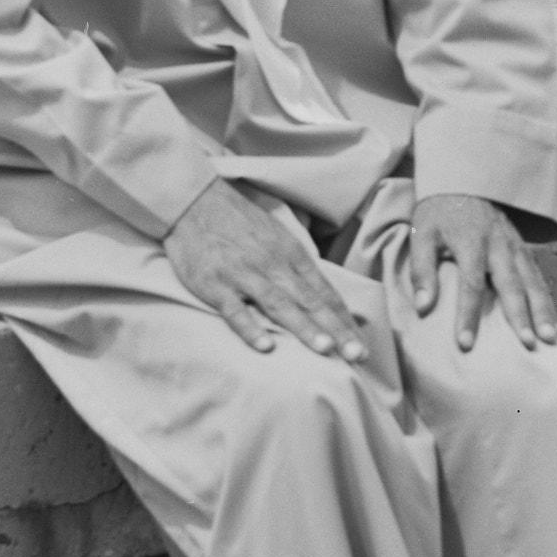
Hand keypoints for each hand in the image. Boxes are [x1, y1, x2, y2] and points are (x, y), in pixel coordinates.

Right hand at [163, 179, 367, 362]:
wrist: (193, 202)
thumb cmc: (240, 223)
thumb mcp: (277, 237)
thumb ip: (298, 267)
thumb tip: (324, 297)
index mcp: (291, 254)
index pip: (325, 293)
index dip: (344, 320)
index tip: (363, 346)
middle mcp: (273, 265)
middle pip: (310, 302)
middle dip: (336, 330)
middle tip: (357, 355)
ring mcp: (244, 275)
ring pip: (279, 306)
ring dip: (304, 328)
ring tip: (326, 350)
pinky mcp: (215, 285)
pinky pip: (235, 311)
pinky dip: (250, 329)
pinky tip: (266, 347)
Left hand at [407, 192, 556, 352]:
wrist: (463, 181)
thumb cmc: (439, 213)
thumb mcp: (422, 235)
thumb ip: (421, 270)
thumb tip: (423, 307)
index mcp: (471, 241)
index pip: (471, 283)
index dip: (468, 315)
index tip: (465, 344)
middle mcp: (499, 244)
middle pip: (512, 284)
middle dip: (520, 315)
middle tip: (527, 343)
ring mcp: (516, 246)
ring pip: (533, 282)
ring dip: (543, 311)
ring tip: (551, 340)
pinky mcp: (524, 250)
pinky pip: (539, 278)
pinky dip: (548, 303)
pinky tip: (555, 327)